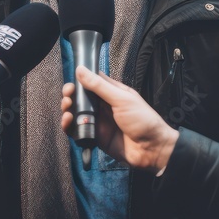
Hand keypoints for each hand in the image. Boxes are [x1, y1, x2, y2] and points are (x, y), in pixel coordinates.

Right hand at [60, 67, 178, 172]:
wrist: (152, 149)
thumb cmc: (142, 120)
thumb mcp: (121, 99)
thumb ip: (100, 86)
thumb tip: (81, 69)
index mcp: (112, 93)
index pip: (92, 82)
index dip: (79, 81)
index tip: (71, 83)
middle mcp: (103, 106)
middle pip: (81, 98)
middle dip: (71, 96)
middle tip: (68, 97)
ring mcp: (99, 122)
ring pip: (77, 114)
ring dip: (68, 110)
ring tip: (67, 110)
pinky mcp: (95, 137)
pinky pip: (78, 131)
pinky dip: (70, 127)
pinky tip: (68, 122)